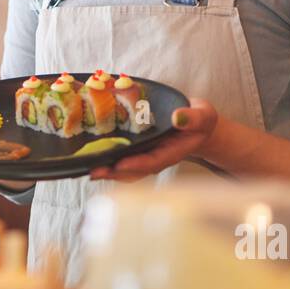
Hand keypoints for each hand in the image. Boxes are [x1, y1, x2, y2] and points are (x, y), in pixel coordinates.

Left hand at [88, 99, 219, 182]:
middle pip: (133, 170)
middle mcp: (156, 157)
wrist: (196, 124)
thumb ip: (193, 118)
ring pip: (125, 167)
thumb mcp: (203, 116)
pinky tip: (90, 157)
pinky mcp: (139, 149)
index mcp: (171, 153)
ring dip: (106, 168)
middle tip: (92, 170)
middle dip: (113, 172)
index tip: (120, 164)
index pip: (152, 162)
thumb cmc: (201, 120)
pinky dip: (107, 158)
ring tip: (86, 168)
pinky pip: (122, 156)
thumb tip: (177, 117)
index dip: (136, 164)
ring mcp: (146, 154)